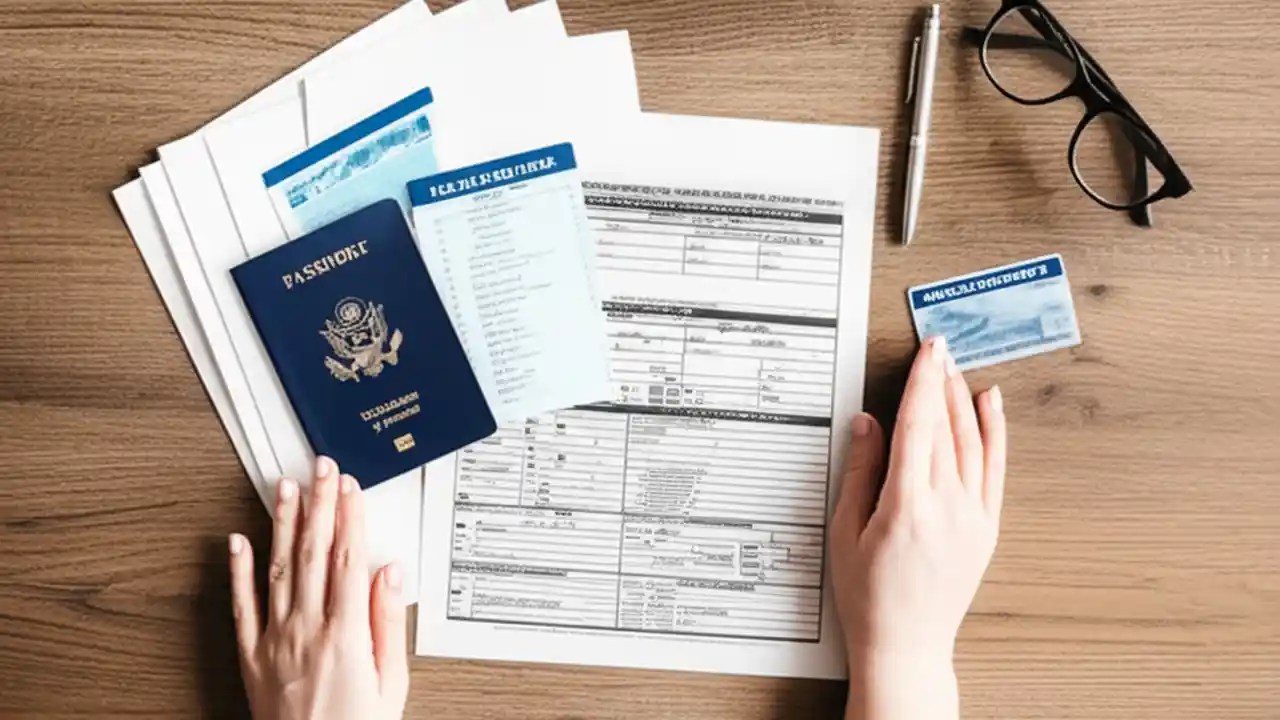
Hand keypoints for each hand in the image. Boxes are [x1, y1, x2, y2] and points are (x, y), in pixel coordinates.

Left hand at [228, 457, 408, 719]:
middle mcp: (306, 630)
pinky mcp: (251, 657)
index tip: (350, 486)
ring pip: (277, 569)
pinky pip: (242, 607)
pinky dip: (238, 571)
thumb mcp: (392, 681)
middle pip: (313, 553)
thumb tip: (389, 574)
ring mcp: (275, 641)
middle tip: (320, 468)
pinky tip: (237, 541)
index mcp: (345, 634)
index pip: (347, 559)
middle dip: (319, 504)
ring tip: (284, 488)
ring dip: (281, 524)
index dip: (349, 516)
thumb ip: (388, 622)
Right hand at [831, 336, 1006, 719]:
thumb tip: (870, 423)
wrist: (906, 644)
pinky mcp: (987, 528)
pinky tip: (990, 405)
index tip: (927, 351)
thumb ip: (861, 472)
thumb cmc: (868, 596)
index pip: (918, 426)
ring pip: (973, 442)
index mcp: (906, 507)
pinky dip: (995, 433)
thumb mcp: (846, 532)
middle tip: (937, 349)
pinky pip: (995, 469)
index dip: (922, 382)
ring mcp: (972, 518)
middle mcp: (946, 509)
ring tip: (954, 368)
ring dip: (963, 400)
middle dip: (940, 382)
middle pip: (945, 428)